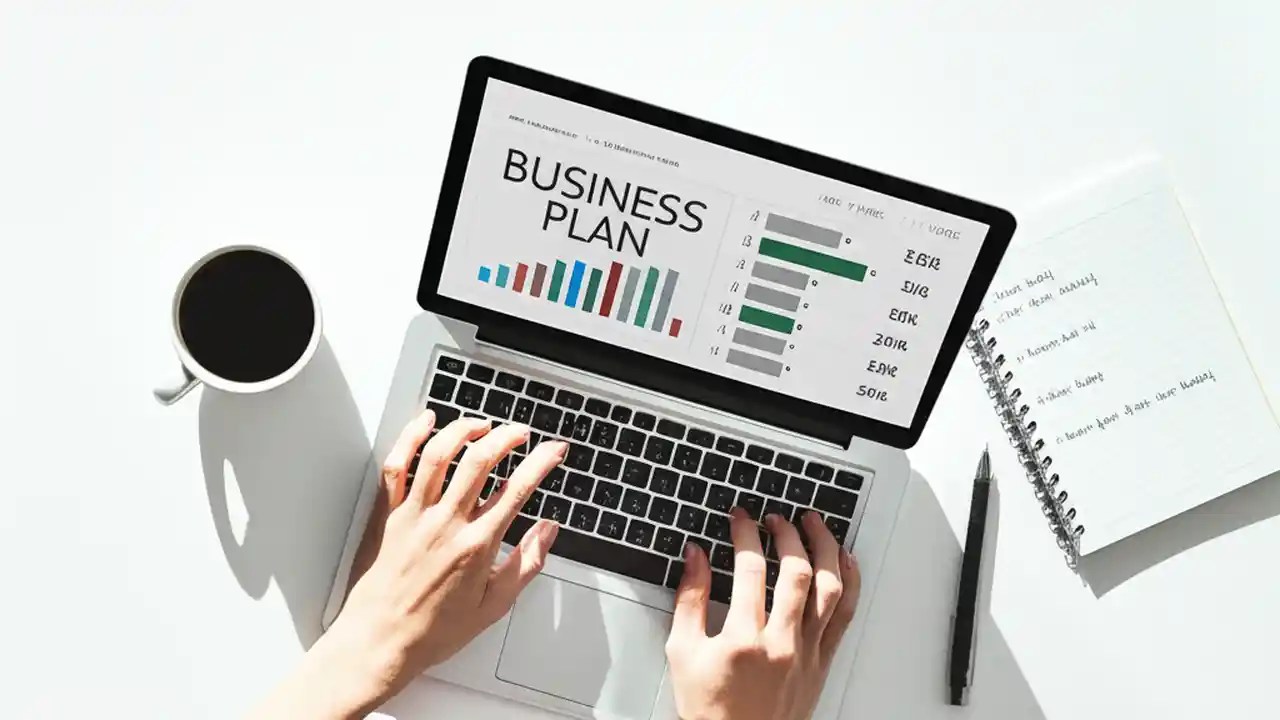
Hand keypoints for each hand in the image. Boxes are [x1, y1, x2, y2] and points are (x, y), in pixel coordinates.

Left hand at [248, 410, 565, 718]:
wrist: (380, 642)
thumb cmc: (432, 631)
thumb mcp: (494, 605)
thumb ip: (526, 563)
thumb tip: (548, 531)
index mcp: (476, 545)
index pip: (517, 490)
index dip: (541, 462)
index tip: (553, 450)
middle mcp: (445, 523)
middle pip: (479, 460)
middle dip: (507, 436)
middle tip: (521, 432)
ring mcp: (413, 515)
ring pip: (439, 454)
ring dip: (464, 430)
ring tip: (482, 425)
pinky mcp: (388, 514)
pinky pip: (397, 465)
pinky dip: (410, 437)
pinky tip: (425, 422)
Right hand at [665, 509, 860, 719]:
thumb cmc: (710, 710)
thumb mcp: (683, 652)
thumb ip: (689, 599)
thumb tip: (694, 557)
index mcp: (743, 640)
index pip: (749, 569)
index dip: (745, 534)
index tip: (741, 517)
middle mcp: (781, 644)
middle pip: (795, 572)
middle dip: (787, 534)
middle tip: (775, 518)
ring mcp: (807, 653)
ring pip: (829, 589)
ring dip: (824, 548)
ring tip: (815, 525)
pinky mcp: (822, 663)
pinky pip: (845, 616)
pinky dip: (849, 582)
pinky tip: (844, 561)